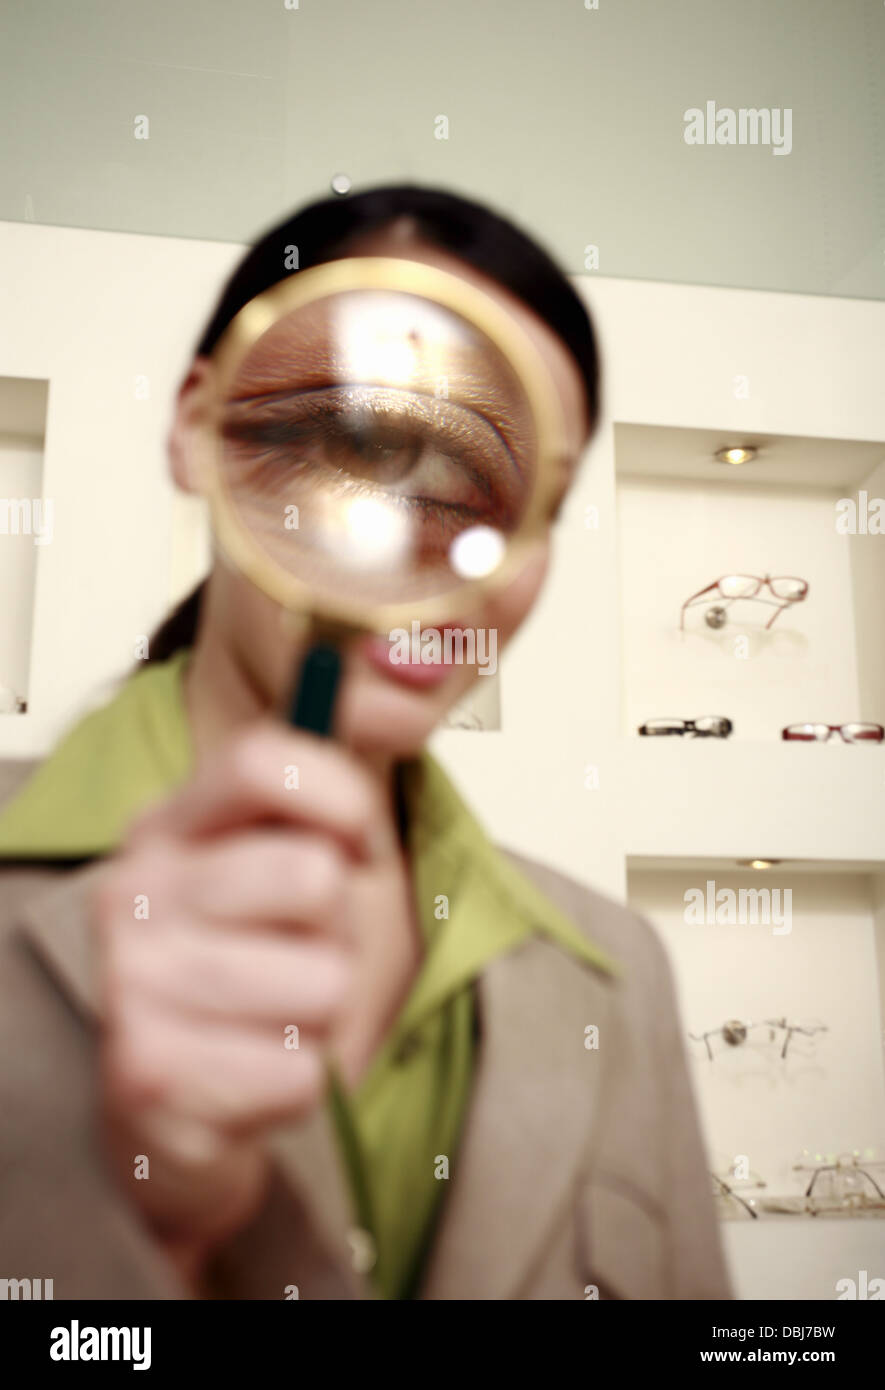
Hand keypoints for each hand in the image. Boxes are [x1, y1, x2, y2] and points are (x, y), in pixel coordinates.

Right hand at [92, 721, 417, 1274]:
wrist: (171, 1116)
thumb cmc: (248, 979)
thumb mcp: (278, 875)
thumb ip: (322, 798)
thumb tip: (395, 699)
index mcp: (166, 828)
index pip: (261, 760)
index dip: (339, 796)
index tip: (355, 843)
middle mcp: (132, 893)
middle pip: (311, 876)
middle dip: (334, 932)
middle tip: (294, 958)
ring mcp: (129, 983)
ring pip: (322, 983)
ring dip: (319, 1017)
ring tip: (269, 1024)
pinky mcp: (145, 1075)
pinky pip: (301, 1071)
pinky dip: (296, 1084)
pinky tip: (246, 1078)